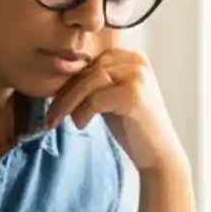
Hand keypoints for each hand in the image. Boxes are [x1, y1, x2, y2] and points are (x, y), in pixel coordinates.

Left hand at [45, 49, 188, 172]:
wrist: (159, 154)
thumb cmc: (133, 127)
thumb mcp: (112, 96)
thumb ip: (95, 82)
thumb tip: (57, 75)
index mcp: (132, 58)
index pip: (91, 61)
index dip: (70, 80)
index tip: (54, 100)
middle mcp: (137, 62)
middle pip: (88, 69)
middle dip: (65, 92)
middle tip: (51, 114)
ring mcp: (137, 77)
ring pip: (89, 83)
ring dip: (68, 103)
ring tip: (59, 120)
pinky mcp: (133, 95)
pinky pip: (95, 99)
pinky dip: (82, 113)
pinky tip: (81, 125)